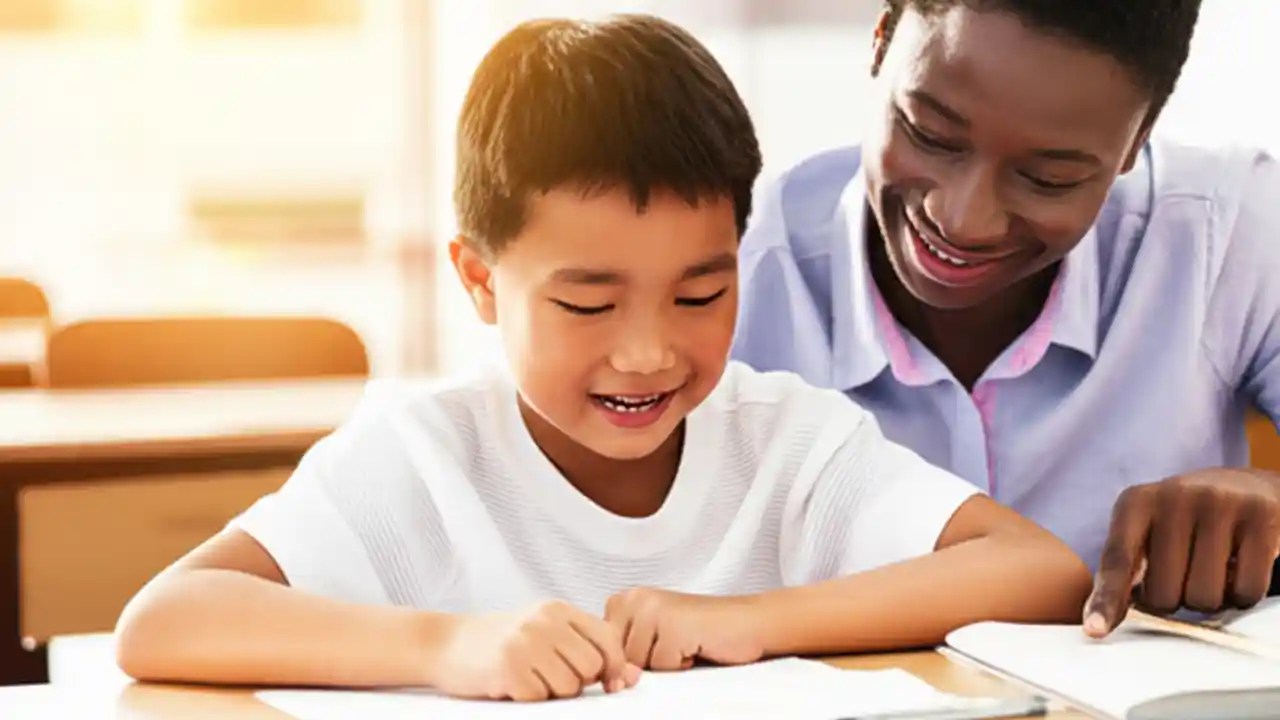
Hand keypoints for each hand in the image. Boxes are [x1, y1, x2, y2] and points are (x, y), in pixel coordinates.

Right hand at [430, 600, 639, 701]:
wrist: (446, 643)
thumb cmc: (502, 641)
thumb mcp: (545, 632)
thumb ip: (586, 648)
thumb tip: (633, 677)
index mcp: (558, 609)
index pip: (608, 638)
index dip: (615, 665)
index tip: (610, 682)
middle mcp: (544, 621)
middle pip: (591, 667)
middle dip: (579, 682)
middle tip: (551, 676)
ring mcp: (525, 642)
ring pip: (569, 687)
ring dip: (553, 693)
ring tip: (531, 678)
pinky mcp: (508, 667)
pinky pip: (539, 698)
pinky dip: (528, 698)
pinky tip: (512, 683)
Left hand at [604, 588, 763, 670]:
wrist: (745, 622)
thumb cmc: (699, 632)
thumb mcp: (651, 640)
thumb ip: (625, 656)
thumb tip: (615, 682)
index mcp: (625, 598)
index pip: (604, 649)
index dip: (631, 657)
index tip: (657, 641)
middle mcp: (635, 598)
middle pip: (619, 657)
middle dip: (647, 660)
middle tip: (675, 640)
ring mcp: (653, 610)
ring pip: (638, 663)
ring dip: (664, 663)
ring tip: (685, 642)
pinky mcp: (673, 626)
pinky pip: (662, 667)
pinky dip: (681, 664)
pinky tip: (696, 644)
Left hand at [1083, 469, 1279, 637]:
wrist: (1246, 488)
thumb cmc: (1186, 522)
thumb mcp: (1147, 532)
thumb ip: (1126, 572)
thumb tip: (1102, 623)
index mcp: (1135, 503)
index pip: (1116, 561)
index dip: (1106, 600)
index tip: (1094, 630)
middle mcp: (1173, 496)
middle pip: (1164, 595)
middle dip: (1176, 599)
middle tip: (1188, 571)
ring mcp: (1218, 503)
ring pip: (1205, 598)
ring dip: (1210, 599)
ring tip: (1214, 568)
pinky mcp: (1260, 516)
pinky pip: (1247, 591)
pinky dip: (1243, 594)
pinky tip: (1240, 566)